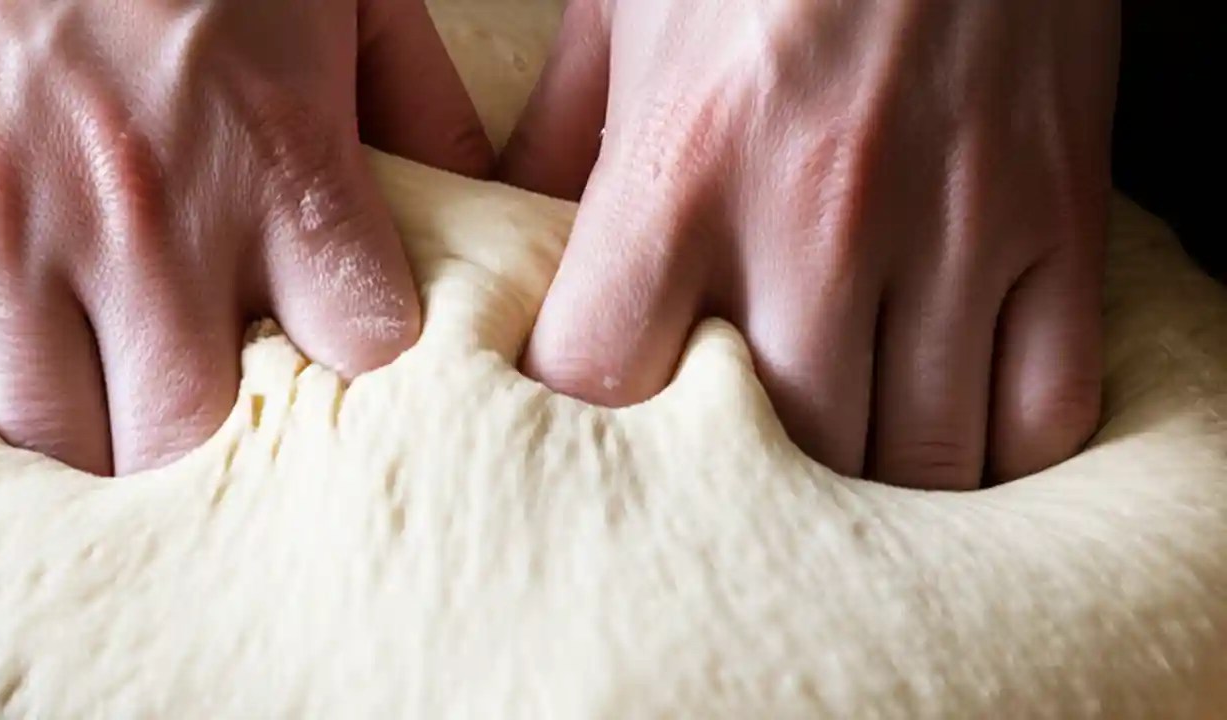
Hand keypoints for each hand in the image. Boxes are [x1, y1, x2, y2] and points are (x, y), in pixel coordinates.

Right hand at [0, 0, 491, 475]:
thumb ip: (423, 108)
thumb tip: (480, 203)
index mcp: (279, 161)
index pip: (366, 353)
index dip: (369, 366)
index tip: (354, 348)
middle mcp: (155, 221)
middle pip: (204, 435)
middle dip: (230, 440)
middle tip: (241, 403)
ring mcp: (26, 235)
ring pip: (77, 436)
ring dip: (116, 431)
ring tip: (142, 388)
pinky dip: (5, 390)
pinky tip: (45, 352)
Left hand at [500, 0, 1119, 488]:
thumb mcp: (626, 9)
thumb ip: (559, 137)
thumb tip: (496, 224)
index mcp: (688, 161)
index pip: (606, 371)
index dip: (588, 417)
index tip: (595, 420)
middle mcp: (821, 212)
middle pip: (777, 449)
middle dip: (747, 482)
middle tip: (735, 469)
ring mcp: (956, 224)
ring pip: (916, 457)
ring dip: (869, 490)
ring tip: (839, 468)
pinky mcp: (1058, 221)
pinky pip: (1040, 411)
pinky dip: (993, 457)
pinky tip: (947, 435)